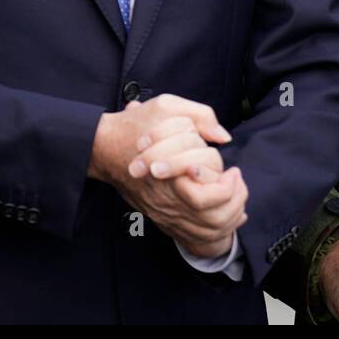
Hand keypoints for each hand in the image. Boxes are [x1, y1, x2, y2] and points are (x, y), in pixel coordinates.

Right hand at [90, 94, 247, 256]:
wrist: (102, 147)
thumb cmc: (136, 124)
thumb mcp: (167, 106)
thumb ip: (201, 116)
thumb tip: (224, 136)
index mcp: (167, 173)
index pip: (203, 193)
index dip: (224, 184)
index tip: (232, 170)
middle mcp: (163, 196)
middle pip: (207, 216)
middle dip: (231, 202)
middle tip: (236, 183)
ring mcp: (160, 209)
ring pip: (203, 229)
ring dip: (228, 215)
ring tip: (234, 194)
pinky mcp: (158, 215)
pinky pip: (192, 233)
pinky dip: (215, 225)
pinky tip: (226, 209)